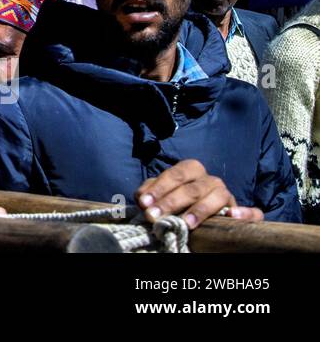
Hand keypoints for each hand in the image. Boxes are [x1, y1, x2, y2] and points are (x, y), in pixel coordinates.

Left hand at [134, 160, 263, 228]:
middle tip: (155, 216)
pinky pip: (252, 212)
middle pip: (193, 187)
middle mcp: (210, 180)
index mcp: (191, 171)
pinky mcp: (243, 213)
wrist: (203, 222)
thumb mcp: (161, 196)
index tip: (145, 203)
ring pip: (218, 196)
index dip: (160, 188)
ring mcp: (227, 195)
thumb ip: (151, 193)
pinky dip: (245, 213)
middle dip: (172, 202)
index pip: (176, 174)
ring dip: (200, 210)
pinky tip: (233, 216)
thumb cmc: (177, 204)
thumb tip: (142, 198)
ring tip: (186, 223)